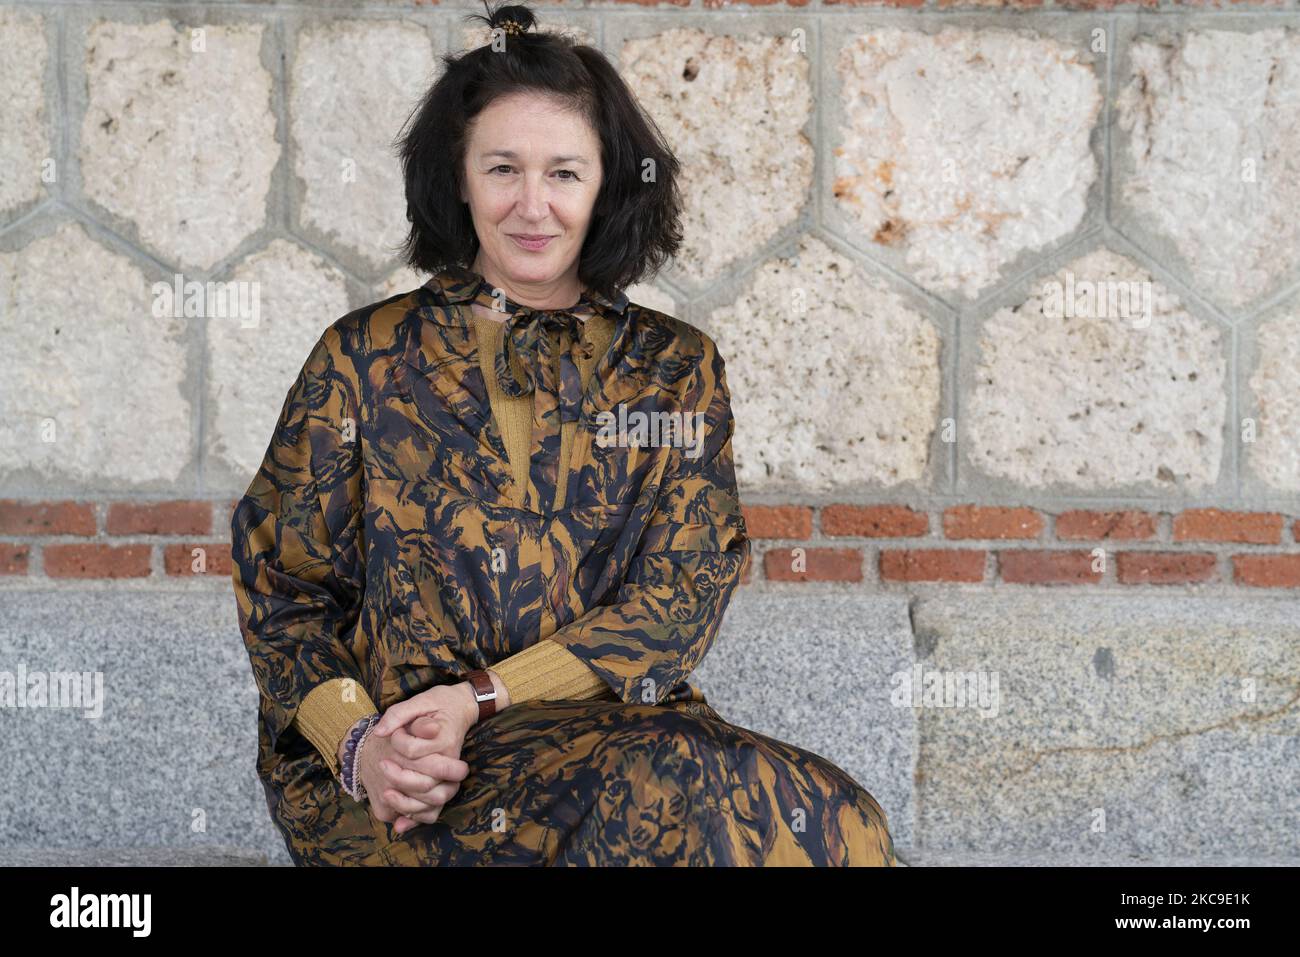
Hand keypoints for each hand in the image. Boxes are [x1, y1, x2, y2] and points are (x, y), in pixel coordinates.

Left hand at [367, 683, 479, 832]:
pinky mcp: (448, 783)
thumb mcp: (420, 700)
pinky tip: (399, 821)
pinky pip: (436, 809)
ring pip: (432, 799)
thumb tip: (380, 732)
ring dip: (405, 802)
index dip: (397, 744)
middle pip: (424, 781)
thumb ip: (399, 714)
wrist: (463, 707)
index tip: (390, 735)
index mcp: (443, 738)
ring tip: (386, 793)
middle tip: (382, 765)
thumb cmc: (440, 702)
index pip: (413, 750)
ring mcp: (451, 773)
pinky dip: (417, 818)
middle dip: (397, 778)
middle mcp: (450, 758)